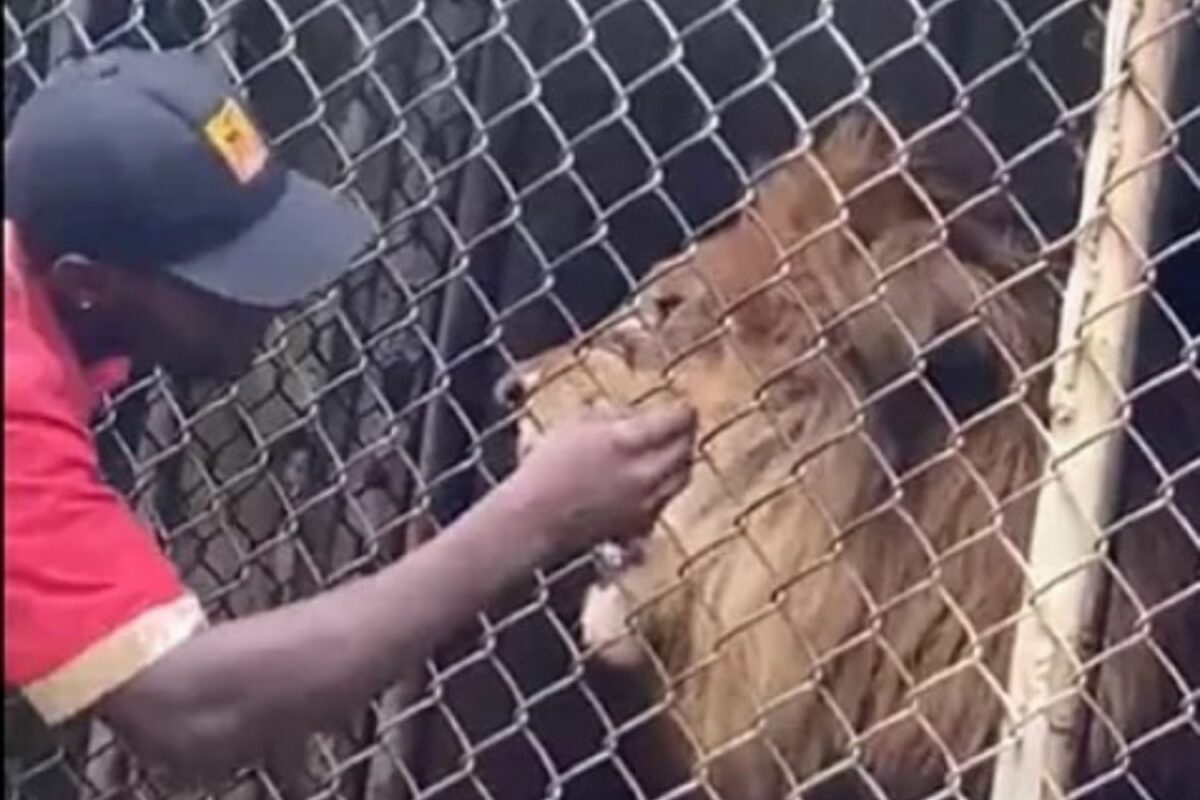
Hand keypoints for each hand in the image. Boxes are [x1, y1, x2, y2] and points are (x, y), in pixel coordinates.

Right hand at [500, 405, 697, 553]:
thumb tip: (638, 416)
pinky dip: (667, 486)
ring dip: (682, 460)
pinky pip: (666, 500)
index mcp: (627, 441)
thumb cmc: (546, 467)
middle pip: (685, 449)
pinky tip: (655, 479)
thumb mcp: (577, 425)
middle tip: (683, 425)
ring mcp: (645, 501)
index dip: (684, 410)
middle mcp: (644, 473)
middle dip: (687, 433)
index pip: (676, 420)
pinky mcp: (640, 524)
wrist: (534, 519)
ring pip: (682, 477)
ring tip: (674, 450)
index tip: (684, 405)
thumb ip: (614, 417)